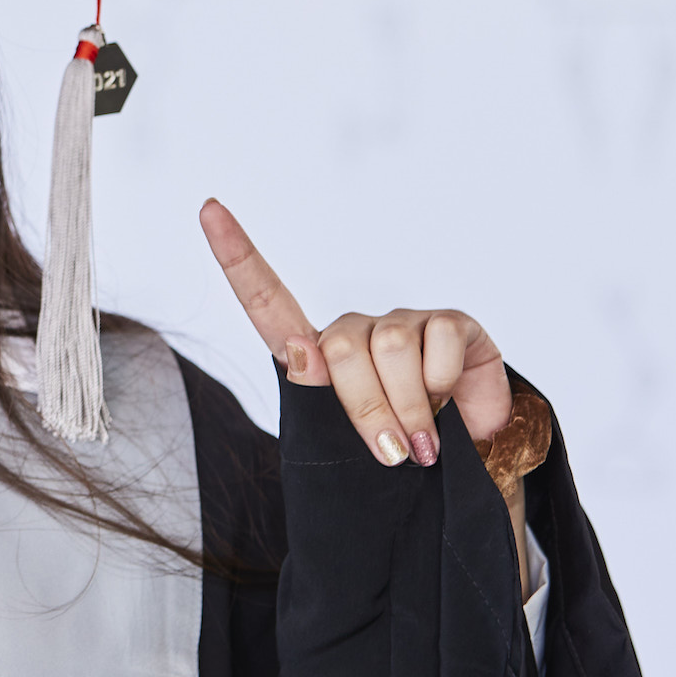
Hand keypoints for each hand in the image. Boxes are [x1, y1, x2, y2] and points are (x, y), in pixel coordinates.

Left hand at [201, 199, 512, 464]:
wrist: (466, 466)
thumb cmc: (397, 452)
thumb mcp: (348, 441)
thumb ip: (320, 403)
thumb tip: (305, 356)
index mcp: (316, 357)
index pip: (266, 303)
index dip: (237, 258)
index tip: (209, 210)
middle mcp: (355, 330)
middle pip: (337, 348)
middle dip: (366, 411)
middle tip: (394, 453)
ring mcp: (402, 322)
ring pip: (387, 347)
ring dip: (410, 407)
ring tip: (424, 440)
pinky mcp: (450, 322)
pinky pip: (438, 342)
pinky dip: (443, 386)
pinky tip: (450, 402)